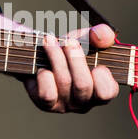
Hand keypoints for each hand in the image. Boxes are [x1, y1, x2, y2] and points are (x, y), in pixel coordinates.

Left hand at [0, 10, 119, 112]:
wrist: (27, 49)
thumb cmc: (57, 45)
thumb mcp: (76, 36)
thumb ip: (93, 35)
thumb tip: (107, 34)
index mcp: (97, 86)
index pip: (109, 93)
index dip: (105, 79)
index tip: (96, 58)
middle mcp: (81, 101)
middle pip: (86, 89)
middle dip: (76, 61)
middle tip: (64, 41)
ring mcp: (61, 104)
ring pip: (66, 91)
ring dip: (57, 63)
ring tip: (48, 41)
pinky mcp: (42, 101)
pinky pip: (46, 99)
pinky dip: (43, 81)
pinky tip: (39, 69)